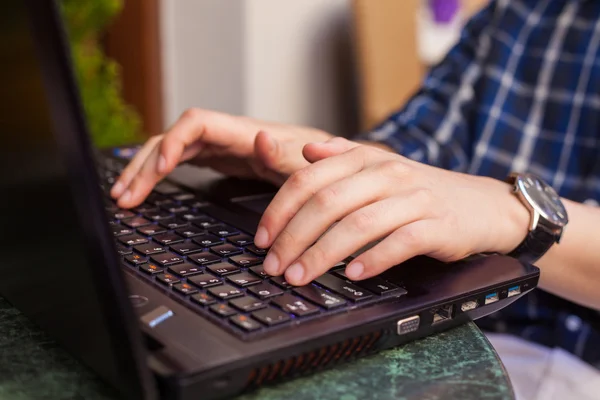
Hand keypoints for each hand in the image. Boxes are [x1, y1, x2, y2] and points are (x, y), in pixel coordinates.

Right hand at [110, 109, 335, 207]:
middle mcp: (221, 135)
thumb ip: (283, 153)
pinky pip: (175, 163)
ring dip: (142, 172)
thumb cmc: (311, 159)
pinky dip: (156, 177)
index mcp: (240, 133)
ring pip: (167, 151)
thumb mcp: (302, 162)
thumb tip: (262, 139)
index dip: (173, 143)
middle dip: (144, 165)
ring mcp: (214, 146)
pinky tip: (141, 190)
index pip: (194, 125)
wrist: (317, 159)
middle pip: (170, 140)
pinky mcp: (213, 158)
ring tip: (121, 197)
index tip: (159, 170)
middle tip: (124, 196)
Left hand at [255, 138, 529, 285]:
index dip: (279, 210)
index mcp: (365, 158)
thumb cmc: (420, 192)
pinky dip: (373, 259)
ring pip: (358, 224)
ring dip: (323, 254)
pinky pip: (401, 242)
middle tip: (274, 267)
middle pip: (328, 203)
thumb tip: (305, 151)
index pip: (309, 179)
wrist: (483, 205)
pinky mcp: (438, 226)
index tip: (262, 239)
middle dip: (293, 238)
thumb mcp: (379, 168)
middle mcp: (388, 173)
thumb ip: (340, 158)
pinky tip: (352, 275)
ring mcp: (415, 198)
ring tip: (300, 276)